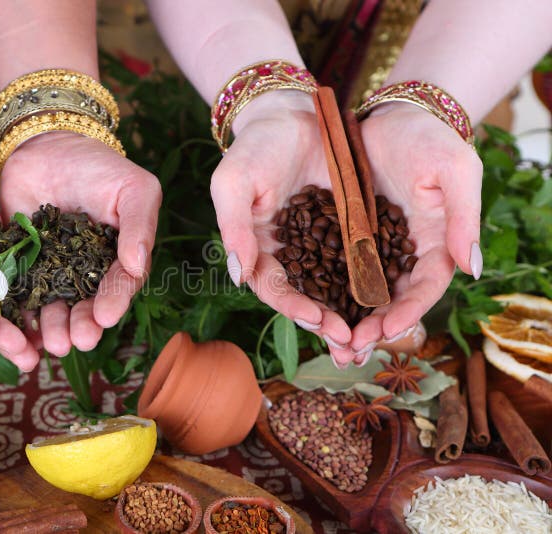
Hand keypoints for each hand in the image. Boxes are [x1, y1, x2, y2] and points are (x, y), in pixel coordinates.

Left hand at [0, 131, 161, 356]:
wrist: (47, 144)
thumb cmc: (99, 166)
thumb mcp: (133, 189)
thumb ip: (139, 226)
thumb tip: (139, 266)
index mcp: (119, 257)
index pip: (119, 285)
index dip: (114, 302)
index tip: (105, 317)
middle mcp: (87, 271)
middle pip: (86, 306)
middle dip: (82, 325)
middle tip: (77, 340)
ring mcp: (53, 270)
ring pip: (53, 306)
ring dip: (54, 327)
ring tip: (52, 343)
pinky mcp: (21, 265)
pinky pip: (19, 293)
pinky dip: (19, 314)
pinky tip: (18, 333)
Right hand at [211, 91, 365, 362]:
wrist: (292, 113)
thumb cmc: (255, 147)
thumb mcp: (233, 182)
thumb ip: (233, 227)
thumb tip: (238, 276)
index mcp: (260, 250)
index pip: (275, 289)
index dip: (294, 308)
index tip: (316, 320)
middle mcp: (291, 254)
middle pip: (309, 298)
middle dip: (329, 324)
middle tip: (352, 343)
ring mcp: (321, 244)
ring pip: (338, 288)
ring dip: (354, 314)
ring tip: (375, 333)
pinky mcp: (349, 231)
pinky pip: (364, 262)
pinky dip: (375, 283)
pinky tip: (394, 298)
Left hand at [346, 104, 481, 364]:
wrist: (394, 115)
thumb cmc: (432, 139)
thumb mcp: (455, 170)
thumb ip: (464, 218)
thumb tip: (473, 269)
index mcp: (435, 243)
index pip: (423, 288)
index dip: (408, 312)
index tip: (387, 331)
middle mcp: (403, 251)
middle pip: (390, 299)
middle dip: (373, 326)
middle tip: (351, 348)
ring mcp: (374, 245)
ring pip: (360, 290)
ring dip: (347, 316)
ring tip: (330, 339)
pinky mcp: (347, 234)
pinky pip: (335, 266)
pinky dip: (326, 288)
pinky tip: (310, 305)